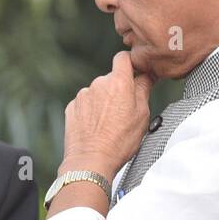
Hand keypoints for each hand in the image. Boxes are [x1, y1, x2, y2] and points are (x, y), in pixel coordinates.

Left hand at [61, 51, 152, 176]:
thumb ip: (144, 89)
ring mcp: (83, 96)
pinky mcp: (72, 107)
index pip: (123, 58)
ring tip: (108, 124)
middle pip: (111, 79)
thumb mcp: (142, 115)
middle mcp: (98, 84)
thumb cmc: (119, 142)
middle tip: (124, 112)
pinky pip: (85, 104)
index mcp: (118, 82)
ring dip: (103, 102)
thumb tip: (146, 75)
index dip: (130, 63)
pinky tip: (96, 127)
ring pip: (97, 92)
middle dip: (118, 90)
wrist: (91, 161)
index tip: (135, 73)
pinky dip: (91, 112)